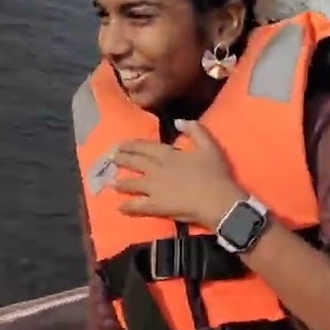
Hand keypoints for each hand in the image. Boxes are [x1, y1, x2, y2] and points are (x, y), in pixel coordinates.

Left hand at [108, 119, 245, 228]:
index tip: (121, 144)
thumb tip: (178, 121)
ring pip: (132, 184)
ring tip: (111, 182)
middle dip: (122, 159)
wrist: (218, 201)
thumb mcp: (210, 146)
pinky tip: (120, 207)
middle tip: (111, 158)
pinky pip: (137, 206)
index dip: (132, 145)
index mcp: (169, 155)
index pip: (146, 147)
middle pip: (135, 162)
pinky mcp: (156, 206)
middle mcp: (157, 169)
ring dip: (120, 182)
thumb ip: (195, 130)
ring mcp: (154, 189)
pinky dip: (127, 207)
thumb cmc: (216, 174)